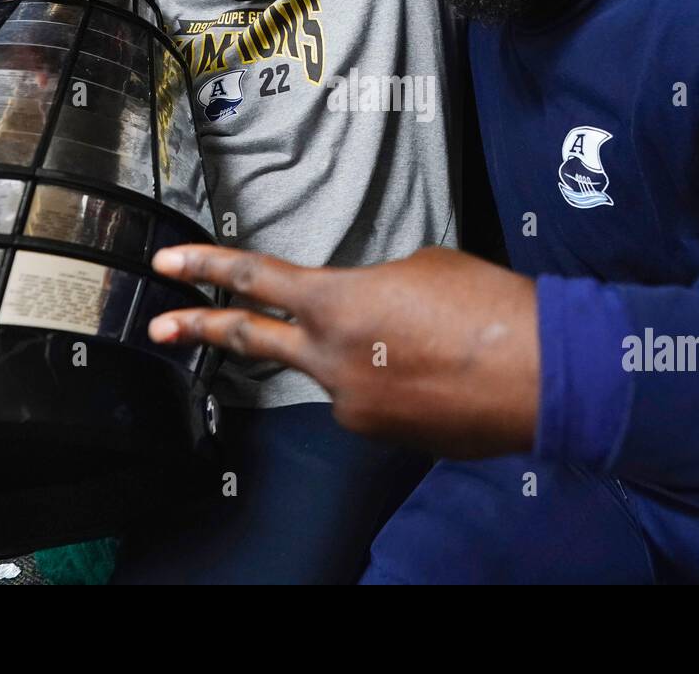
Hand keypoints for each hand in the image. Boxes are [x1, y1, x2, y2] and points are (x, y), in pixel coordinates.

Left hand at [149, 245, 539, 458]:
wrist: (536, 372)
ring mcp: (349, 403)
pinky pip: (366, 399)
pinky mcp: (378, 433)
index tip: (167, 265)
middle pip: (251, 337)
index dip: (206, 266)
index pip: (253, 279)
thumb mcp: (420, 267)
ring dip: (359, 355)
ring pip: (332, 371)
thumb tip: (364, 307)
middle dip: (200, 326)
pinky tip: (435, 373)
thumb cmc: (485, 305)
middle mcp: (329, 358)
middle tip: (161, 324)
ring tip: (423, 343)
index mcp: (336, 301)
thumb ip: (371, 285)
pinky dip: (388, 383)